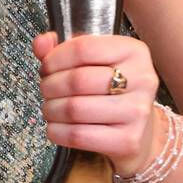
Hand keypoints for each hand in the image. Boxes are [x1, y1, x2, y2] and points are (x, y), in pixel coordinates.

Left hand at [33, 31, 162, 178]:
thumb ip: (63, 48)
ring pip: (74, 109)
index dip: (55, 58)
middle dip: (50, 85)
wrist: (138, 130)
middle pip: (77, 80)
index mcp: (134, 51)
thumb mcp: (92, 61)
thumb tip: (40, 43)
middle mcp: (142, 79)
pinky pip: (78, 135)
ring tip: (50, 108)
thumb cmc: (110, 91)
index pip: (83, 48)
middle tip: (46, 89)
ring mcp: (137, 111)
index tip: (46, 67)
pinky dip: (57, 131)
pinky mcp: (128, 140)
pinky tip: (56, 126)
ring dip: (51, 109)